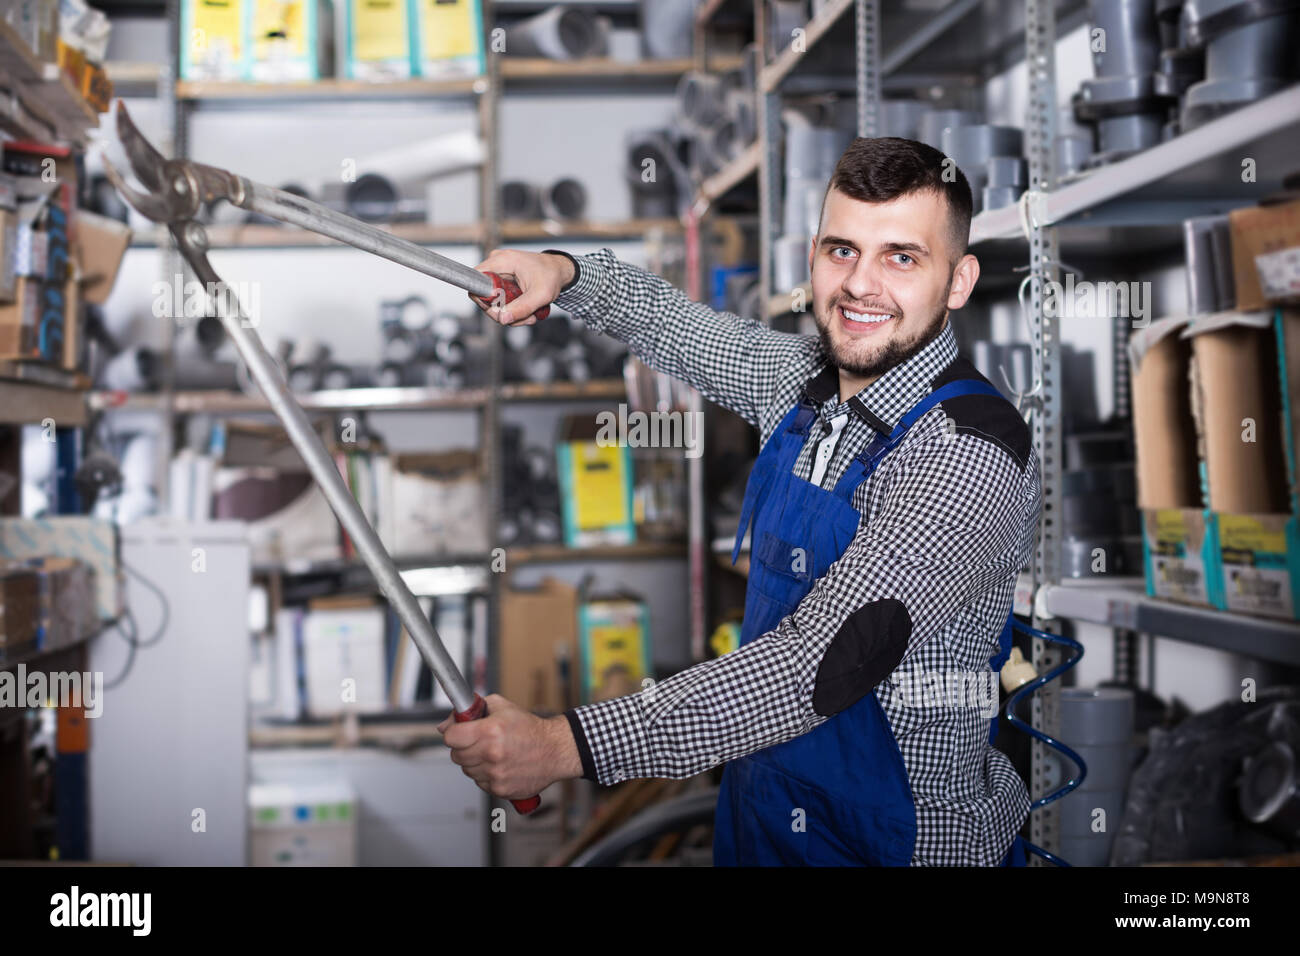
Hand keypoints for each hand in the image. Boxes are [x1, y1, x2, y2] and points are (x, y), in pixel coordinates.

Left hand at [437, 694, 582, 800]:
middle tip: (479, 741)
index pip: (450, 737)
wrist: (554, 751)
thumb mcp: (501, 706)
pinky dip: (486, 775)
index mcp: (490, 730)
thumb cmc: (529, 728)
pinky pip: (480, 782)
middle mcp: (491, 754)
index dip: (454, 733)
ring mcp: (495, 774)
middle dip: (464, 747)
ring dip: (475, 762)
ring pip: (467, 770)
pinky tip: (500, 765)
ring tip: (493, 753)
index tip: (460, 732)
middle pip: (456, 755)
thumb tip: (444, 725)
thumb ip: (471, 710)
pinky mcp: (500, 789)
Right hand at [469, 248, 573, 325]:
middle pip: (484, 296)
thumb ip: (522, 307)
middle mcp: (496, 265)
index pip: (476, 280)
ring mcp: (499, 274)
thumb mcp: (541, 294)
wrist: (560, 271)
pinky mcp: (503, 283)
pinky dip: (513, 310)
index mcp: (502, 261)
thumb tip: (503, 318)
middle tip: (523, 317)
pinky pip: (501, 301)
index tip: (500, 310)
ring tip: (530, 315)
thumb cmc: (552, 274)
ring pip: (494, 303)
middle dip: (503, 312)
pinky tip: (527, 312)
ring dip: (511, 314)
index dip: (483, 300)